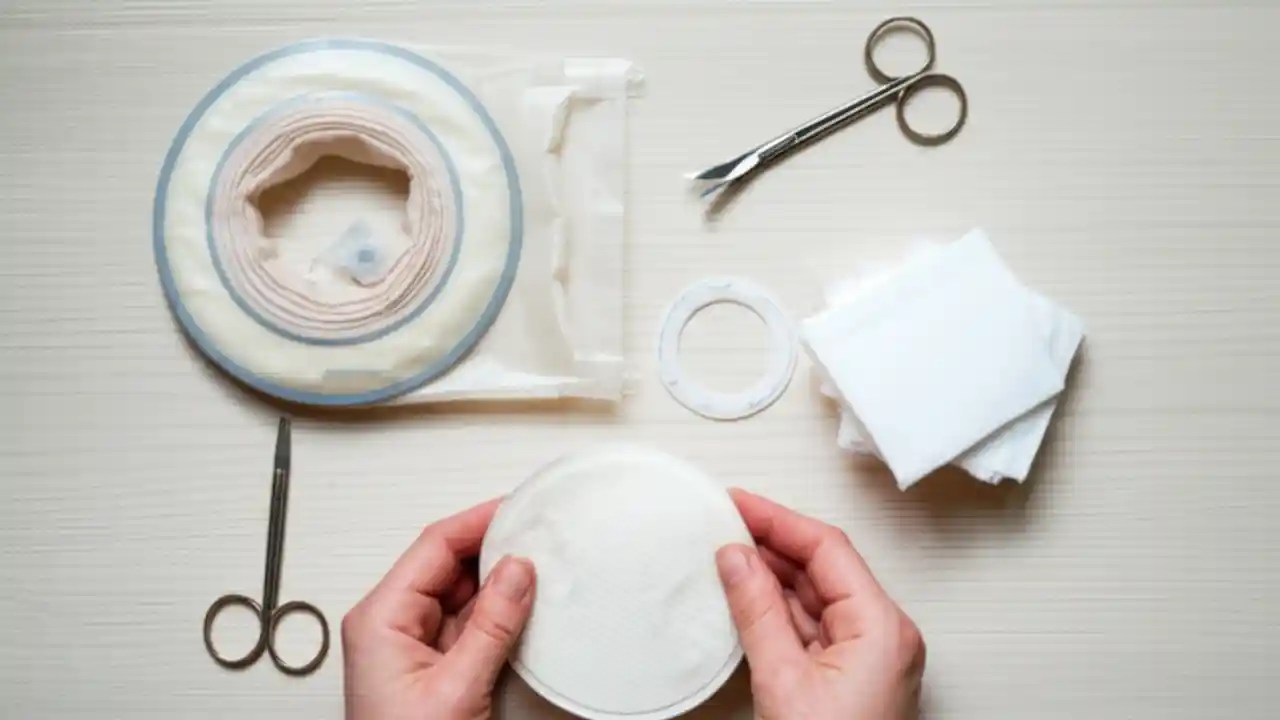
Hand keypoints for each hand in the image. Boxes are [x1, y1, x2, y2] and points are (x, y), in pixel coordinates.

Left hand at [342, 499, 535, 719]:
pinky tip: (525, 603)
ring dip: (499, 579)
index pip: (433, 546)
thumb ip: (492, 625)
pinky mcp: (433, 666)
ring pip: (462, 592)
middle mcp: (391, 624)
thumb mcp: (456, 688)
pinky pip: (469, 622)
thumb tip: (517, 570)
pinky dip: (499, 610)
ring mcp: (413, 645)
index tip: (516, 506)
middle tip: (537, 531)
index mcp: (380, 618)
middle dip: (493, 546)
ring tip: (539, 564)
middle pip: (447, 563)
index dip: (477, 520)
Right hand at [717, 489, 924, 719]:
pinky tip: (748, 597)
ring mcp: (870, 657)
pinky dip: (779, 609)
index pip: (828, 549)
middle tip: (726, 522)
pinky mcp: (852, 677)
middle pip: (825, 568)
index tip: (738, 502)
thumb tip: (736, 558)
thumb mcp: (782, 680)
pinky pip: (814, 627)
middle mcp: (885, 636)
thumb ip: (757, 611)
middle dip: (774, 543)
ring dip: (774, 575)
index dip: (778, 519)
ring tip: (729, 554)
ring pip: (817, 597)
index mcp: (882, 628)